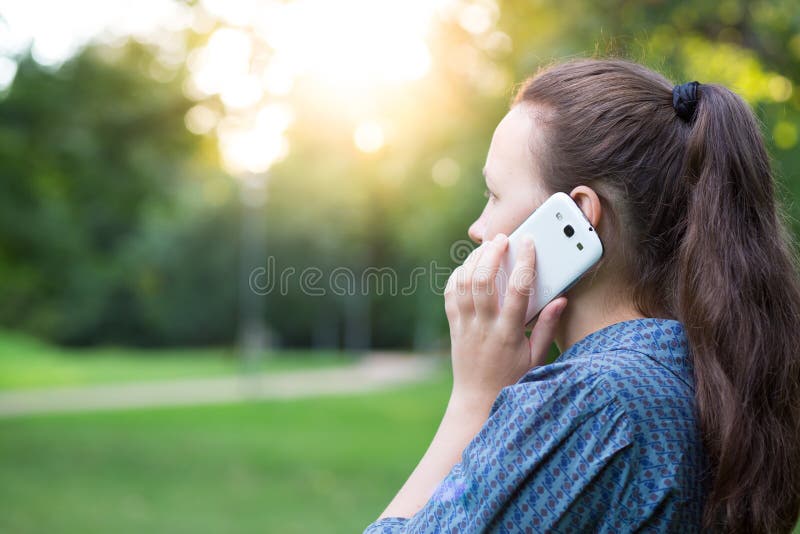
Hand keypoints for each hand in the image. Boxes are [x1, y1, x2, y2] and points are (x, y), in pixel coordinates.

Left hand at [444, 233, 567, 405]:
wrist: (477, 401)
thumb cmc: (511, 379)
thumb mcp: (536, 358)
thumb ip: (547, 327)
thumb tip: (561, 300)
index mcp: (508, 334)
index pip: (518, 291)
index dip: (524, 262)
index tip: (529, 242)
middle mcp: (484, 327)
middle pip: (483, 281)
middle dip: (492, 254)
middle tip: (503, 239)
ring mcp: (465, 326)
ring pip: (463, 284)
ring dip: (473, 261)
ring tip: (486, 247)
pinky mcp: (454, 327)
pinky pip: (450, 295)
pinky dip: (457, 276)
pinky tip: (468, 266)